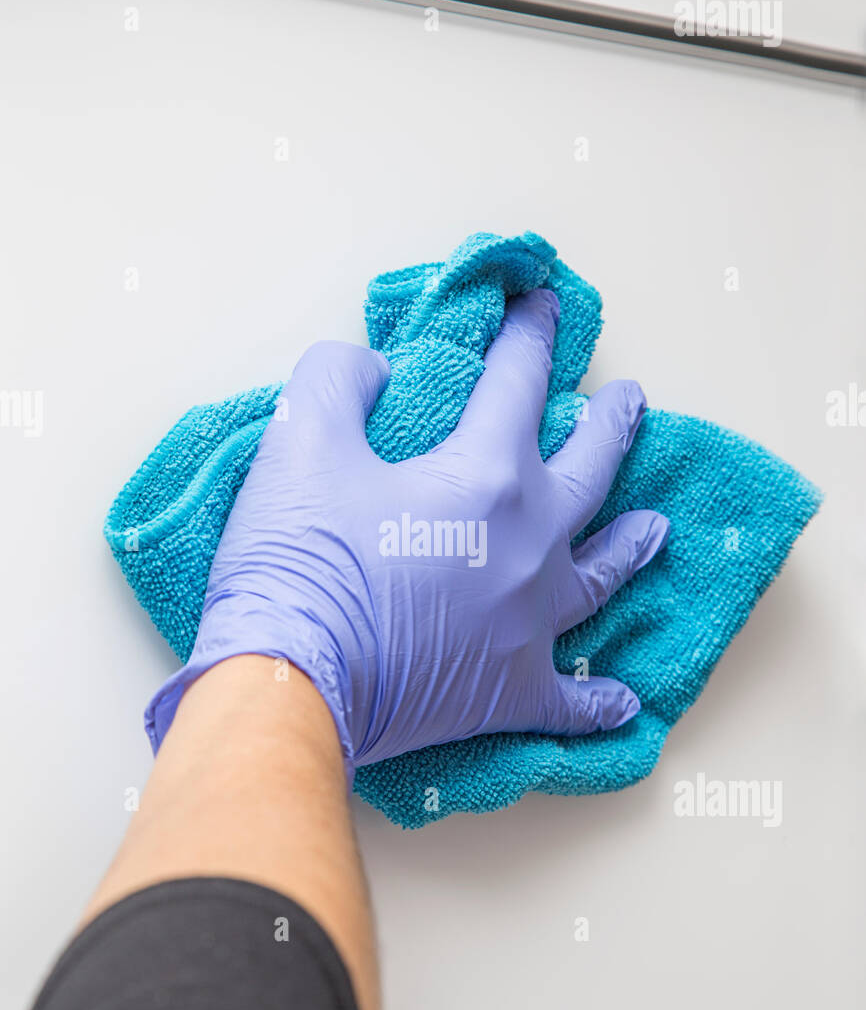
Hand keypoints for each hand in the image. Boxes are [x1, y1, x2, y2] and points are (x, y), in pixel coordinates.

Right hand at [145, 290, 668, 775]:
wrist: (292, 686)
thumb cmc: (299, 564)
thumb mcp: (300, 441)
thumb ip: (341, 380)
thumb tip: (373, 370)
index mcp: (487, 475)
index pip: (518, 385)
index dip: (528, 337)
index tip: (541, 306)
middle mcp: (530, 544)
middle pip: (589, 471)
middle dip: (612, 427)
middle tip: (632, 401)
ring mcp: (529, 623)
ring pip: (601, 574)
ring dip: (629, 546)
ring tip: (654, 529)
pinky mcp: (510, 692)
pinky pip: (571, 699)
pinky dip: (597, 702)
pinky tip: (624, 703)